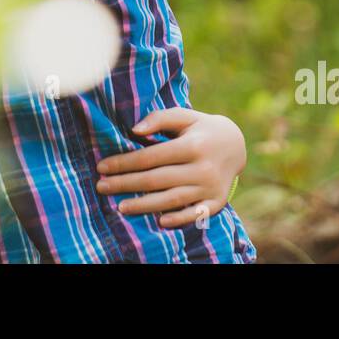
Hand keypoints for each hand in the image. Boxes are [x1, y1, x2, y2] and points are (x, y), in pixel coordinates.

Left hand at [95, 108, 246, 228]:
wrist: (237, 145)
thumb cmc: (201, 129)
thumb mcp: (185, 116)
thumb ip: (160, 118)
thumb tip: (134, 130)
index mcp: (193, 145)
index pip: (151, 157)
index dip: (124, 162)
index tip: (102, 166)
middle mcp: (202, 168)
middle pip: (156, 180)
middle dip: (126, 184)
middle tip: (101, 186)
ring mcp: (210, 187)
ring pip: (172, 200)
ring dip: (144, 205)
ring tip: (120, 207)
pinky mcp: (216, 202)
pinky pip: (195, 214)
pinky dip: (178, 219)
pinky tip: (159, 222)